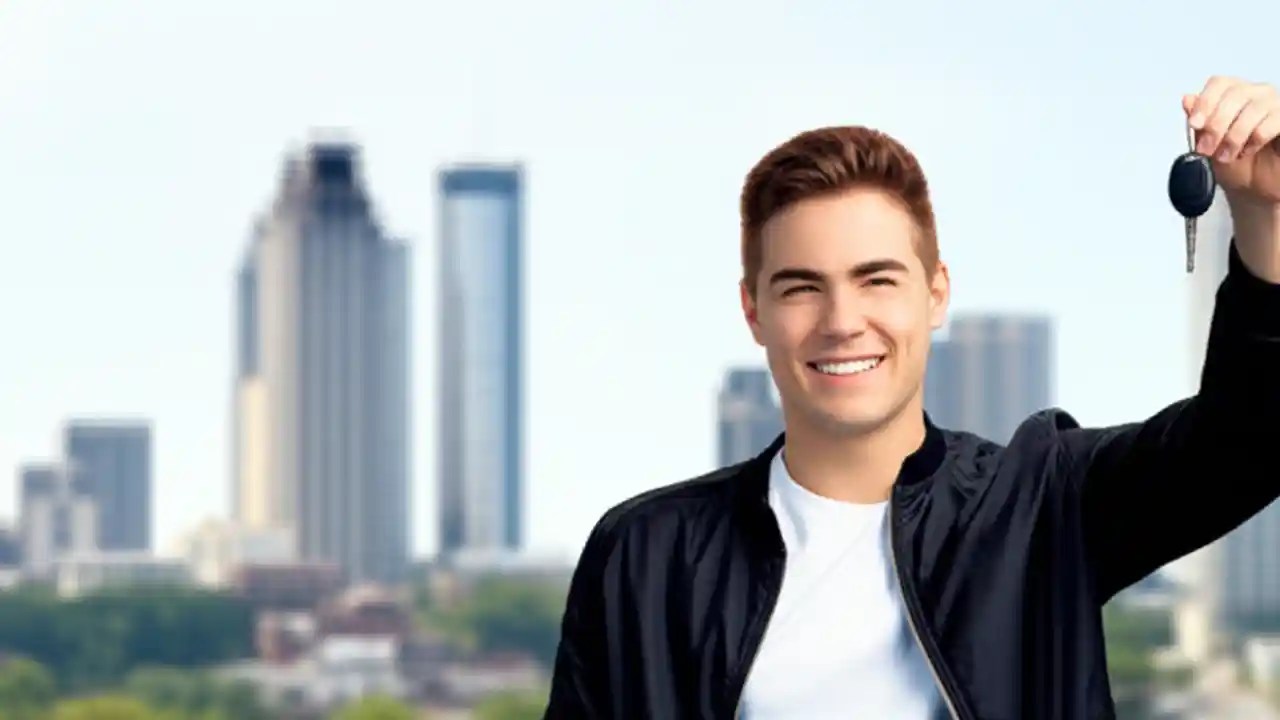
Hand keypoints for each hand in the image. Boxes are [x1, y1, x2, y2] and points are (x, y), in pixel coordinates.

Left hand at [1184, 77, 1279, 204]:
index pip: (1219, 83)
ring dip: (1234, 136)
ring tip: (1226, 156)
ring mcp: (1275, 105)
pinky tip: (1247, 151)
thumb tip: (1188, 99)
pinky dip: (1255, 139)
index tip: (1195, 124)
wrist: (1253, 187)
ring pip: (1254, 108)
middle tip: (1206, 148)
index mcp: (1232, 95)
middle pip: (1235, 94)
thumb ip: (1198, 121)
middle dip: (1216, 125)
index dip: (1205, 102)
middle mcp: (1255, 94)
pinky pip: (1273, 121)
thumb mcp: (1207, 144)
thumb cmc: (1233, 163)